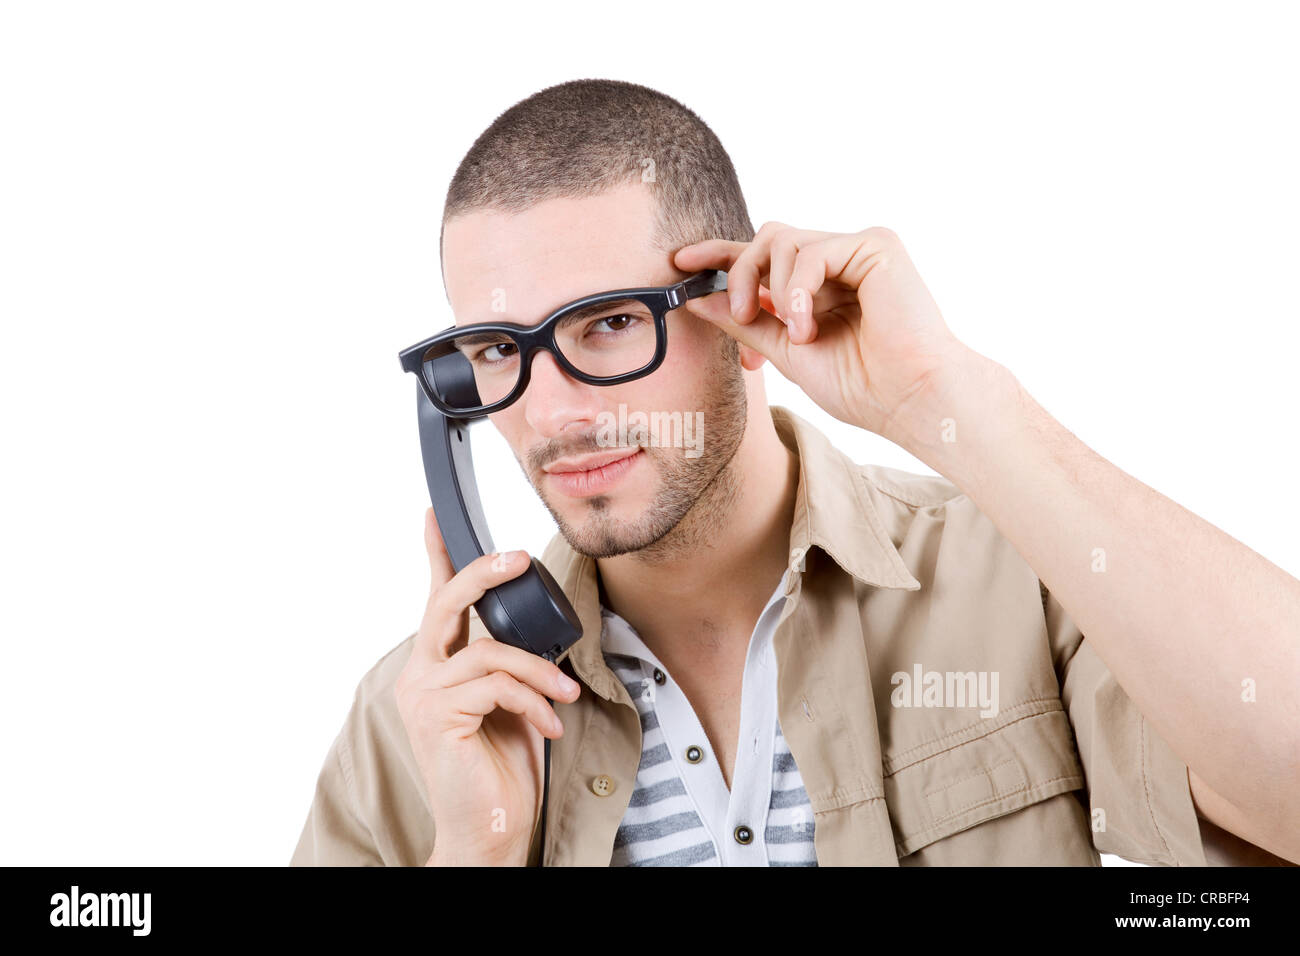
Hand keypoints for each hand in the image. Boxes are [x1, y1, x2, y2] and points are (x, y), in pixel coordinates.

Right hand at [394, 508, 581, 866]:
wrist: (490, 827)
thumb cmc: (501, 766)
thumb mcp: (511, 701)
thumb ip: (508, 663)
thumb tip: (536, 632)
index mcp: (434, 667)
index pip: (435, 601)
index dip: (437, 556)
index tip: (435, 516)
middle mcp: (419, 675)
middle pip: (447, 603)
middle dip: (485, 574)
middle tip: (518, 559)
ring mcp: (422, 695)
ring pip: (490, 651)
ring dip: (539, 671)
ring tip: (565, 695)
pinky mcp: (437, 716)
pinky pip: (496, 683)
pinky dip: (533, 699)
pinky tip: (549, 723)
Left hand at [673, 224, 969, 443]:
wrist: (910, 401)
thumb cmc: (862, 386)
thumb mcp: (787, 351)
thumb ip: (746, 321)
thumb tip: (697, 298)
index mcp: (819, 286)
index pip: (762, 256)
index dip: (719, 255)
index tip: (680, 263)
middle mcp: (839, 261)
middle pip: (766, 238)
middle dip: (739, 272)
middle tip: (741, 315)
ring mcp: (858, 250)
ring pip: (782, 240)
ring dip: (773, 290)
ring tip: (797, 334)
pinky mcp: (876, 246)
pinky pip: (812, 251)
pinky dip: (799, 290)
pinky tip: (811, 325)